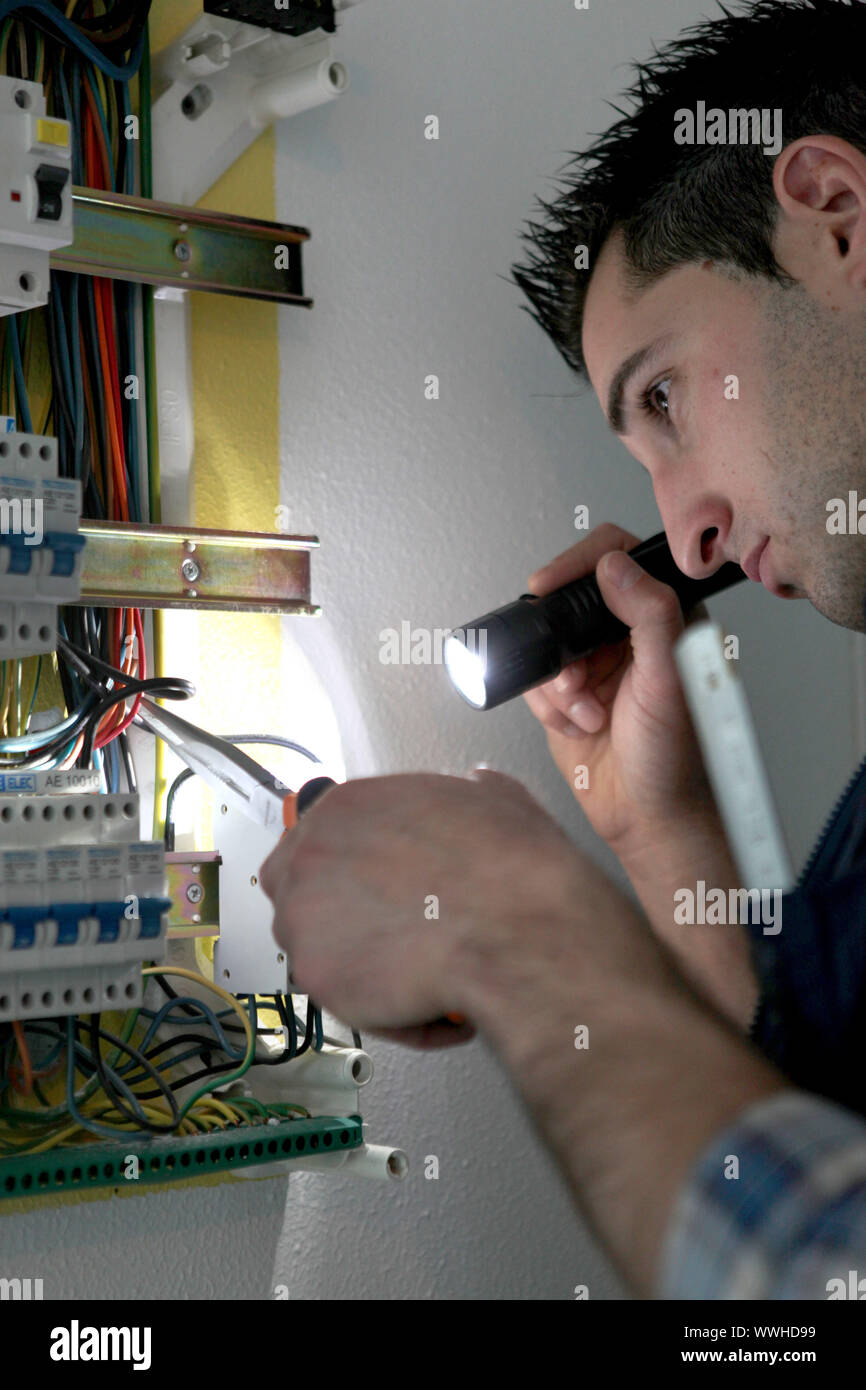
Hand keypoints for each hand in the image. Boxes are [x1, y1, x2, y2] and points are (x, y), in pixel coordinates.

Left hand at [258, 769, 592, 1046]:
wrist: (517, 930)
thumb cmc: (512, 870)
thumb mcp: (496, 799)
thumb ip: (467, 793)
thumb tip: (478, 788)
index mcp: (349, 805)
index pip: (318, 836)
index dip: (351, 870)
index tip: (377, 889)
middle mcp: (312, 853)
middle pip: (299, 890)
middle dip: (343, 917)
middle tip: (395, 933)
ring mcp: (303, 915)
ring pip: (320, 950)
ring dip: (366, 964)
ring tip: (425, 973)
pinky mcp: (315, 976)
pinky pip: (349, 1002)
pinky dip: (390, 1012)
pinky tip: (436, 1005)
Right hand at [522, 521, 718, 856]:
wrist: (647, 815)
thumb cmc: (675, 757)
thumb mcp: (669, 679)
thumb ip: (651, 614)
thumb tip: (615, 565)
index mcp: (666, 616)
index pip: (617, 557)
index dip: (579, 563)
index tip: (549, 584)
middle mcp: (629, 634)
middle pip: (570, 599)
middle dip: (562, 641)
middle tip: (574, 674)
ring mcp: (596, 662)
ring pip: (546, 641)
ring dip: (557, 680)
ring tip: (585, 710)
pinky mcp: (568, 692)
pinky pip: (534, 678)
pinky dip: (546, 703)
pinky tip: (577, 724)